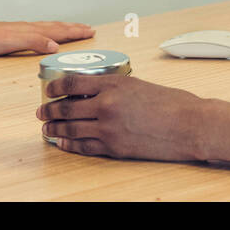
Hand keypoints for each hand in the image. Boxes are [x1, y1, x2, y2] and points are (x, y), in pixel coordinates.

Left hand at [0, 13, 94, 55]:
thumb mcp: (7, 42)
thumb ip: (32, 41)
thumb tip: (56, 45)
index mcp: (27, 30)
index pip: (57, 30)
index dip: (74, 32)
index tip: (91, 31)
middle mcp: (24, 29)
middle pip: (54, 27)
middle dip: (72, 29)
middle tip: (89, 29)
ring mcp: (16, 32)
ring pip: (45, 29)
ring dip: (60, 30)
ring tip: (70, 31)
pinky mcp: (7, 38)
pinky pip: (34, 34)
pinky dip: (45, 35)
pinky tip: (40, 39)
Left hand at [36, 73, 208, 161]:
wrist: (188, 125)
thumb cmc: (170, 103)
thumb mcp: (137, 84)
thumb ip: (114, 87)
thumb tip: (93, 91)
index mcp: (114, 84)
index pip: (73, 82)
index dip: (56, 86)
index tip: (49, 89)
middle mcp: (107, 105)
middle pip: (67, 107)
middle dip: (49, 110)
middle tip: (41, 112)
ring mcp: (109, 128)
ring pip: (71, 128)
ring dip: (55, 128)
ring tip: (46, 128)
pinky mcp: (114, 147)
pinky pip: (84, 146)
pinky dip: (70, 143)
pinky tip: (63, 141)